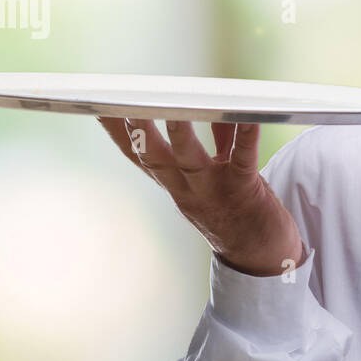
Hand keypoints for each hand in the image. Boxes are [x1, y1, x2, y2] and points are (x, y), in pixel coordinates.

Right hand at [97, 117, 304, 276]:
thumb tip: (215, 107)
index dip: (116, 132)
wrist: (263, 256)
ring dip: (181, 137)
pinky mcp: (245, 189)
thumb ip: (218, 140)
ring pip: (191, 162)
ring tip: (174, 112)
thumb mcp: (218, 175)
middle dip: (138, 133)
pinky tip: (249, 118)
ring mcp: (214, 191)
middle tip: (125, 107)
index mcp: (175, 183)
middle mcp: (187, 189)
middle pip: (154, 159)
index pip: (137, 155)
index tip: (97, 105)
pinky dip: (246, 138)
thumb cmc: (239, 209)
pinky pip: (243, 160)